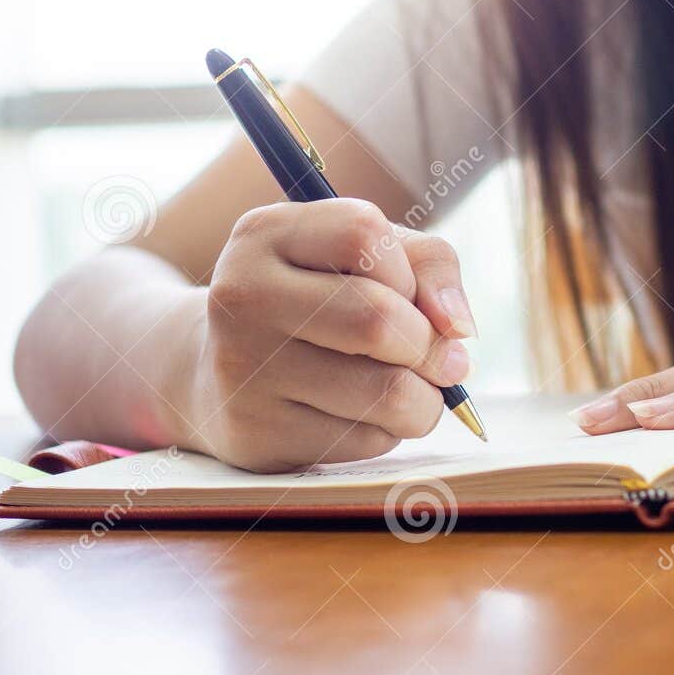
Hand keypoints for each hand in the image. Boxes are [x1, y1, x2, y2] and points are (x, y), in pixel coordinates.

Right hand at [183, 199, 476, 470]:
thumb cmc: (314, 306)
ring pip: (387, 392)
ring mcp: (245, 369)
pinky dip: (389, 432)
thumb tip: (458, 328)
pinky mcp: (258, 434)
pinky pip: (367, 440)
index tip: (410, 297)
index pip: (363, 234)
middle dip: (432, 347)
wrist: (215, 376)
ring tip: (411, 391)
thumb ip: (427, 265)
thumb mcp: (361, 259)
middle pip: (378, 319)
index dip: (409, 272)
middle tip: (443, 360)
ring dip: (425, 399)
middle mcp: (243, 295)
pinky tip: (362, 416)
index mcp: (266, 234)